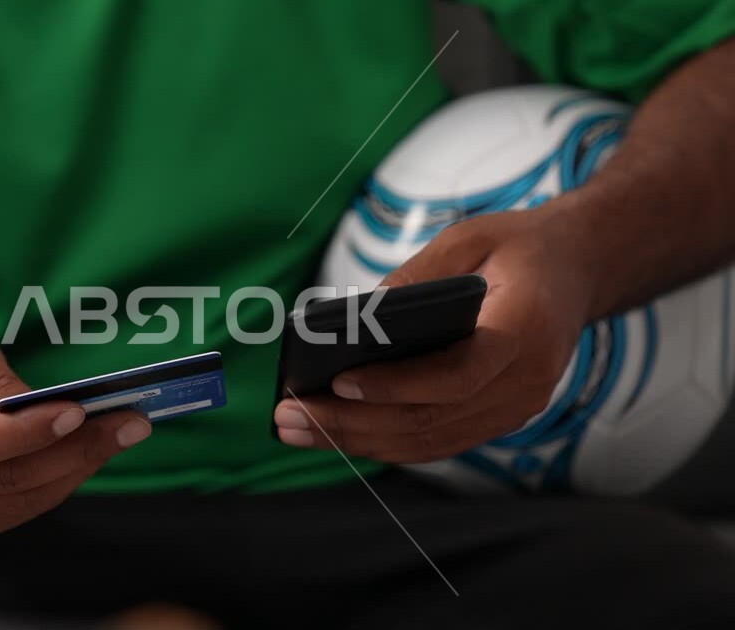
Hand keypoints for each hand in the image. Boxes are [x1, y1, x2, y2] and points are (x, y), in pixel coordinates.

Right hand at [0, 333, 151, 539]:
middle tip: (128, 423)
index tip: (77, 412)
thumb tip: (39, 407)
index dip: (27, 433)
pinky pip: (23, 510)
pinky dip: (63, 482)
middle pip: (5, 478)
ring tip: (123, 434)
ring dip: (79, 468)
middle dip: (75, 451)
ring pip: (22, 499)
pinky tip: (92, 454)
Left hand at [274, 203, 597, 462]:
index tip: (339, 382)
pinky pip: (437, 441)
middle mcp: (526, 381)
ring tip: (295, 428)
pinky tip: (333, 431)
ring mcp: (517, 408)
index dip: (396, 385)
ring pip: (428, 441)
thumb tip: (351, 320)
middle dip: (351, 423)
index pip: (456, 375)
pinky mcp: (501, 418)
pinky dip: (382, 441)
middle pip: (430, 420)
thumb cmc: (518, 247)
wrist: (579, 268)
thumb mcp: (469, 239)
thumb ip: (416, 276)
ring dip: (356, 440)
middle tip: (287, 417)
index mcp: (525, 330)